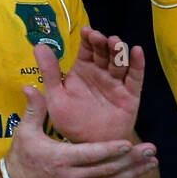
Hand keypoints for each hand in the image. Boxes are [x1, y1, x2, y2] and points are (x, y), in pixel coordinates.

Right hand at [3, 85, 156, 177]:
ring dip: (131, 174)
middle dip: (131, 161)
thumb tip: (29, 84)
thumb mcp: (24, 132)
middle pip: (106, 170)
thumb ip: (34, 109)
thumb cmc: (20, 158)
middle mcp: (71, 177)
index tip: (130, 143)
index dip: (111, 150)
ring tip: (151, 164)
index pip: (91, 154)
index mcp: (61, 158)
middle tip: (152, 151)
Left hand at [36, 28, 143, 145]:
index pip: (87, 49)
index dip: (88, 39)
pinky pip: (135, 77)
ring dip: (118, 51)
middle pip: (104, 52)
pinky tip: (136, 52)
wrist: (90, 146)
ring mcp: (117, 82)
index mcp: (83, 70)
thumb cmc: (71, 122)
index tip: (87, 31)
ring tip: (115, 43)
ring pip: (120, 62)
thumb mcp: (56, 96)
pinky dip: (137, 64)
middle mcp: (101, 73)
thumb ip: (49, 72)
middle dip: (103, 43)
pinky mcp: (130, 94)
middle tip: (99, 38)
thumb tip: (39, 46)